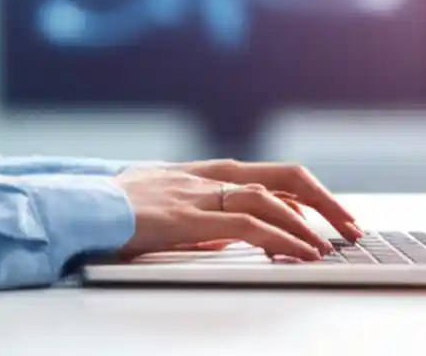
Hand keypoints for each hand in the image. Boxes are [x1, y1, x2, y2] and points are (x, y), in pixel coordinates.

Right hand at [109, 159, 358, 261]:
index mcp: (202, 174)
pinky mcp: (188, 216)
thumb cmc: (109, 216)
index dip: (306, 197)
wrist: (73, 209)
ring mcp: (198, 193)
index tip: (330, 217)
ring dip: (309, 222)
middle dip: (324, 200)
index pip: (268, 177)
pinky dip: (282, 237)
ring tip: (334, 244)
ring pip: (271, 198)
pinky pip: (249, 224)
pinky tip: (301, 252)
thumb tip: (228, 240)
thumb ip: (199, 223)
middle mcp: (207, 176)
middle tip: (352, 225)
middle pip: (283, 177)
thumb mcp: (162, 214)